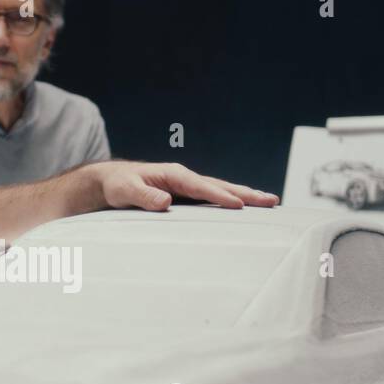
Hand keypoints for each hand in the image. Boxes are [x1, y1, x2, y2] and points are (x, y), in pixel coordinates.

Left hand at [87, 161, 278, 210]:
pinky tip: (247, 209)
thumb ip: (144, 196)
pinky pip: (214, 198)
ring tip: (270, 203)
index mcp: (173, 174)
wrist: (112, 182)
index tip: (239, 205)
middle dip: (246, 193)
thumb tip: (164, 202)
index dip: (220, 196)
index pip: (201, 187)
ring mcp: (188, 186)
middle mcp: (185, 178)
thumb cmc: (118, 185)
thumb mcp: (126, 191)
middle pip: (220, 185)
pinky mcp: (187, 196)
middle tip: (271, 200)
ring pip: (221, 190)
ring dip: (245, 196)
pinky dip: (232, 201)